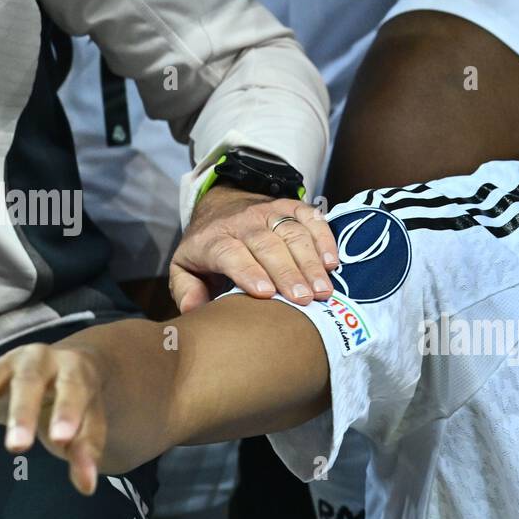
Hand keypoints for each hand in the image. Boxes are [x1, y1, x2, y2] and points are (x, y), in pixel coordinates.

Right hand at [0, 344, 106, 495]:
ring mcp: (1, 364)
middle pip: (27, 381)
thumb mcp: (90, 421)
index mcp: (72, 367)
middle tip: (17, 447)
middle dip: (21, 412)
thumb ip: (87, 450)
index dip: (67, 412)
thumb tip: (87, 486)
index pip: (72, 388)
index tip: (61, 440)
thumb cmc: (76, 400)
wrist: (60, 367)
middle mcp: (35, 358)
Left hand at [169, 185, 339, 312]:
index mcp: (214, 239)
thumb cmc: (208, 248)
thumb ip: (186, 290)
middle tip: (304, 299)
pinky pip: (311, 218)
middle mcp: (243, 222)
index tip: (266, 293)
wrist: (221, 206)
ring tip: (323, 290)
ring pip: (292, 233)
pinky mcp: (291, 207)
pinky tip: (332, 263)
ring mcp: (270, 212)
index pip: (230, 253)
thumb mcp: (186, 268)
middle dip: (288, 272)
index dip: (248, 271)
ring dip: (310, 262)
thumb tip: (195, 312)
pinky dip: (324, 238)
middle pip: (267, 245)